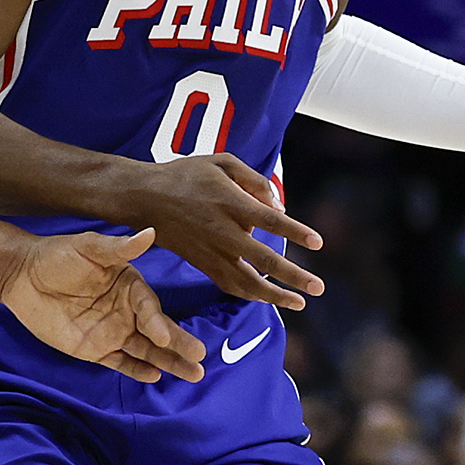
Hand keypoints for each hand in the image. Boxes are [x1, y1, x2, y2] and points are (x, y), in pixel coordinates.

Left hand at [0, 229, 207, 382]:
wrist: (21, 276)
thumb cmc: (58, 256)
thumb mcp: (88, 248)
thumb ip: (119, 248)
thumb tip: (150, 232)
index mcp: (129, 286)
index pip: (149, 307)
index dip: (158, 321)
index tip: (164, 334)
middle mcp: (126, 311)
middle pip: (157, 331)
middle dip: (179, 345)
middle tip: (201, 358)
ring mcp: (111, 332)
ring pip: (146, 350)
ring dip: (169, 361)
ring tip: (193, 373)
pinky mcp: (93, 349)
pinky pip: (120, 363)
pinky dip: (137, 370)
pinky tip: (154, 376)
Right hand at [118, 152, 324, 309]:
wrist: (146, 197)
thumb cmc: (186, 175)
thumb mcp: (221, 162)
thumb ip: (254, 180)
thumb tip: (279, 208)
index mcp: (231, 203)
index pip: (271, 222)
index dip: (296, 232)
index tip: (318, 243)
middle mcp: (223, 231)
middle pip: (264, 259)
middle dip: (294, 276)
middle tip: (318, 288)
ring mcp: (212, 251)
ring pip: (247, 282)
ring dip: (275, 295)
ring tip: (298, 303)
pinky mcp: (202, 263)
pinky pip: (230, 285)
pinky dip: (250, 295)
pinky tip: (267, 298)